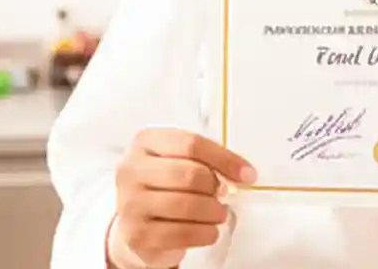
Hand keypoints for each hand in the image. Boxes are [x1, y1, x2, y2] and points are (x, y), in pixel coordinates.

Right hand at [110, 128, 256, 267]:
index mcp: (145, 142)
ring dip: (213, 212)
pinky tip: (209, 230)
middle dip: (215, 188)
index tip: (247, 174)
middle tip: (224, 196)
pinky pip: (181, 234)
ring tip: (218, 213)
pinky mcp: (136, 234)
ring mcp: (130, 203)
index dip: (225, 159)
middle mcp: (131, 170)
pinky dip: (204, 233)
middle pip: (189, 174)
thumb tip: (242, 173)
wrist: (136, 221)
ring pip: (186, 205)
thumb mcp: (180, 161)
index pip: (191, 144)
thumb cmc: (164, 186)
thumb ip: (206, 160)